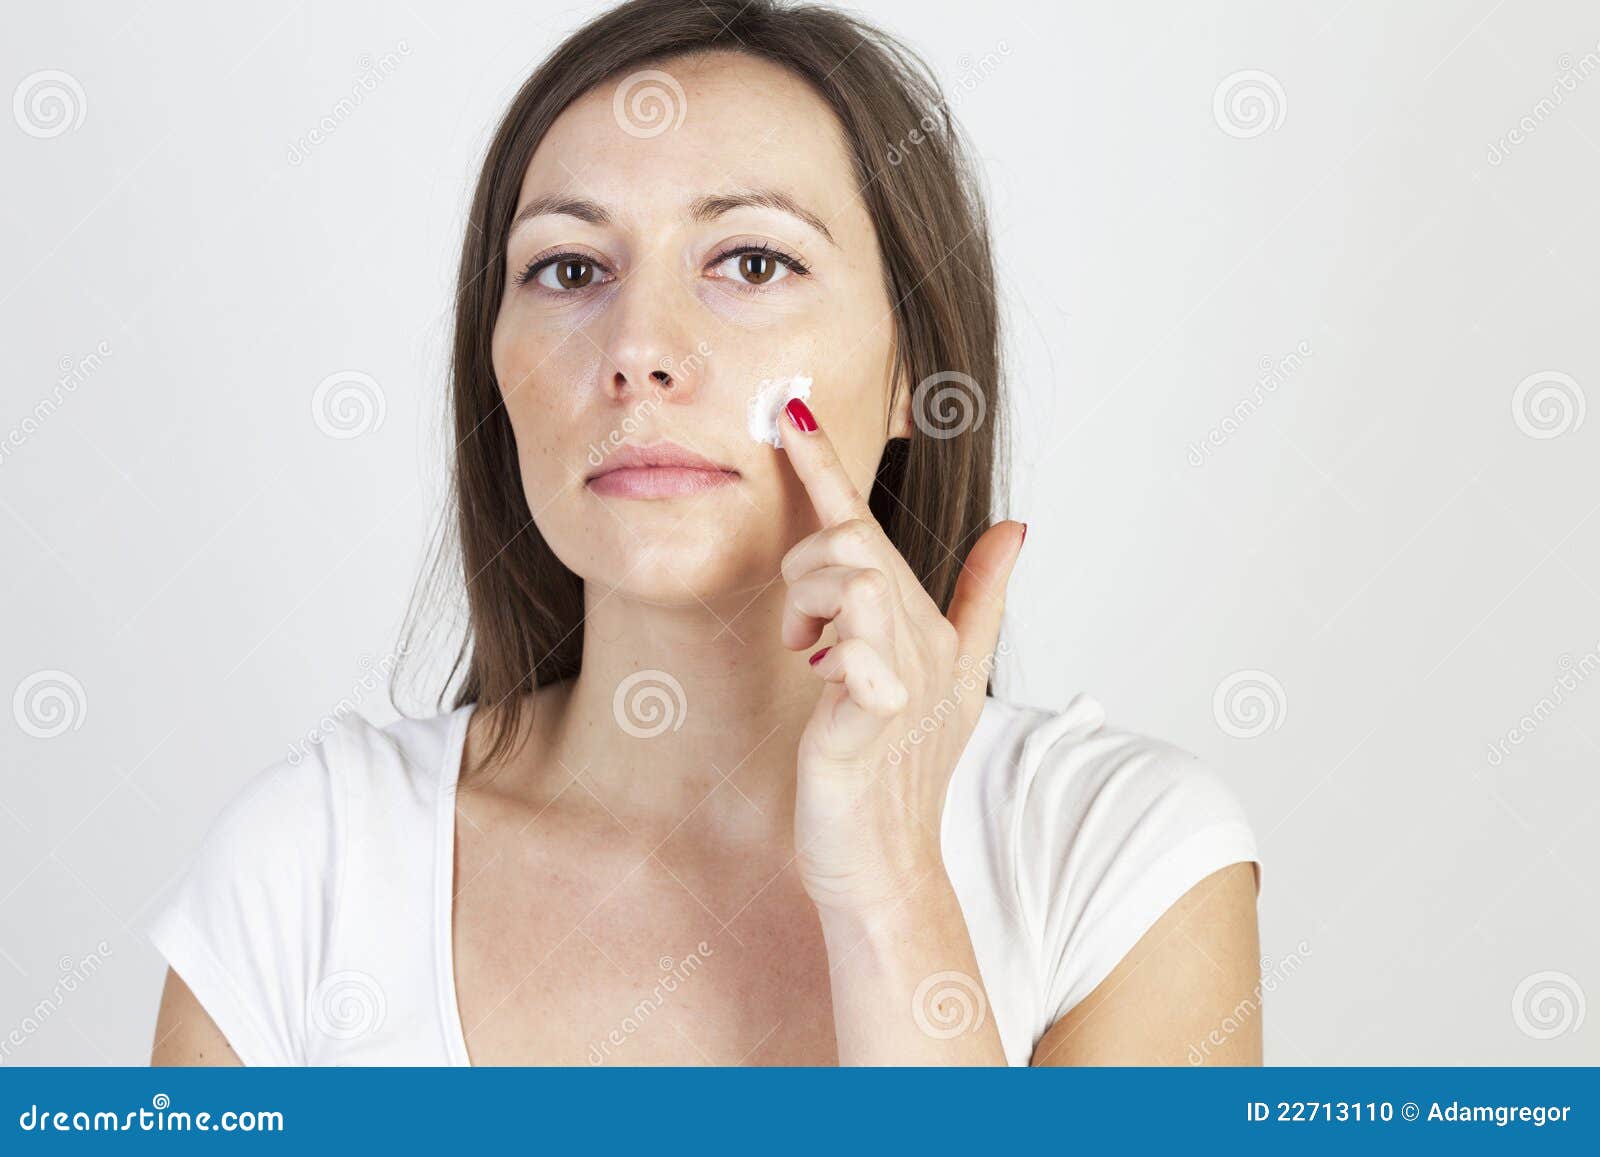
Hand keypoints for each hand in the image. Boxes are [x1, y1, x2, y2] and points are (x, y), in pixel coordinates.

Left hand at [777, 397, 1025, 914]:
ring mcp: (898, 675)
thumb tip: (1019, 526)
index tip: (790, 407)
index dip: (826, 464)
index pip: (869, 526)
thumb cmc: (901, 772)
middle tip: (804, 631)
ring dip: (811, 605)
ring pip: (848, 574)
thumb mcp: (950, 678)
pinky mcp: (871, 716)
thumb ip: (982, 597)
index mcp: (922, 621)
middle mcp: (917, 637)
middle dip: (806, 568)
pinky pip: (856, 647)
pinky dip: (839, 651)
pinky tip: (829, 683)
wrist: (886, 863)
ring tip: (813, 657)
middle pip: (850, 539)